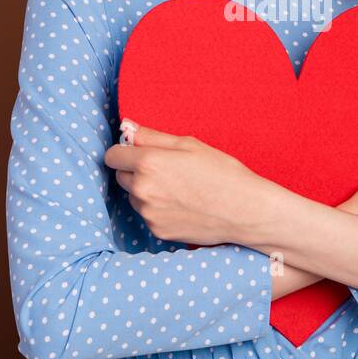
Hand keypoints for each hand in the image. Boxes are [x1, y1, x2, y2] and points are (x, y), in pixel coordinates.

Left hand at [103, 120, 263, 245]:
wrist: (245, 210)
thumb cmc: (221, 172)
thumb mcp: (189, 145)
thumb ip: (152, 136)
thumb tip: (128, 128)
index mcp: (148, 163)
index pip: (112, 156)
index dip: (124, 152)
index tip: (137, 152)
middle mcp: (142, 189)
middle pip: (121, 177)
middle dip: (135, 171)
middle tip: (165, 170)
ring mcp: (148, 213)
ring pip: (134, 197)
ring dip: (146, 191)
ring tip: (178, 189)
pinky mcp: (157, 230)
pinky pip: (148, 215)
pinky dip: (158, 209)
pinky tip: (182, 205)